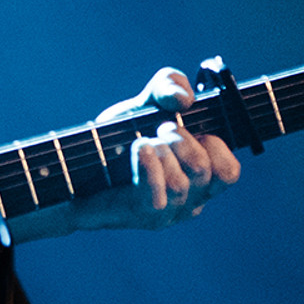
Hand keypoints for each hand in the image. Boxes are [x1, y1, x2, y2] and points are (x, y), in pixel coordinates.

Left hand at [64, 67, 241, 233]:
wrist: (74, 167)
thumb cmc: (117, 138)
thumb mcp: (144, 103)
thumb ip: (168, 86)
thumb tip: (184, 100)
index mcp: (201, 178)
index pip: (229, 172)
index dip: (216, 145)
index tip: (189, 127)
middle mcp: (189, 199)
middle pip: (205, 171)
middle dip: (182, 140)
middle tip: (160, 128)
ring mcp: (167, 213)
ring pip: (181, 184)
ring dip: (161, 152)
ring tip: (141, 141)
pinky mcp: (141, 217)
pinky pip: (158, 198)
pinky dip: (149, 167)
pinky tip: (139, 148)